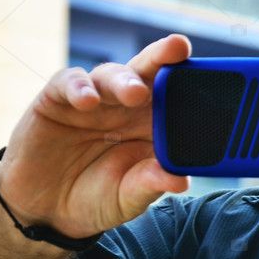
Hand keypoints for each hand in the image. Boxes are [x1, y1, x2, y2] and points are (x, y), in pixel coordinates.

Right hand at [0, 34, 191, 238]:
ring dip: (124, 80)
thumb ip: (150, 184)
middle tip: (178, 48)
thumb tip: (181, 181)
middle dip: (163, 55)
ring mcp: (93, 99)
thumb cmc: (96, 198)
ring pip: (111, 74)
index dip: (190, 80)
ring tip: (135, 93)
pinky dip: (79, 87)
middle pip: (148, 72)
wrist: (46, 210)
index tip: (213, 73)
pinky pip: (70, 82)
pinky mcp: (57, 99)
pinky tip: (87, 100)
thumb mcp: (127, 197)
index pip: (175, 94)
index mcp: (151, 124)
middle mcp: (125, 106)